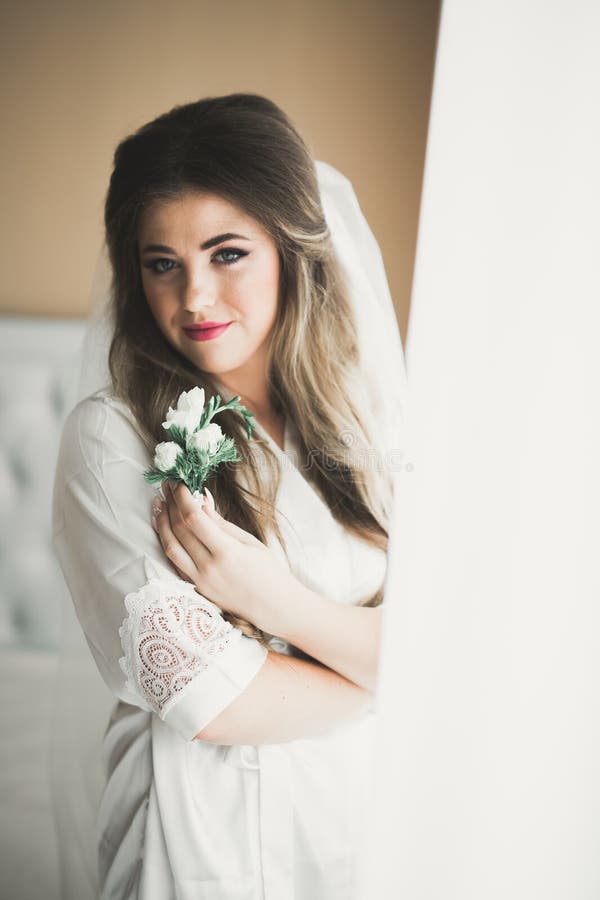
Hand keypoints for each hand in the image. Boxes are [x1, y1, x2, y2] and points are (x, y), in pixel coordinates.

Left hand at [152, 480, 302, 632]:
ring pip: (170, 547)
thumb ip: (221, 523)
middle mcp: (209, 568)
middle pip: (179, 530)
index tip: (179, 483)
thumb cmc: (270, 572)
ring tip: (159, 504)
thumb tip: (201, 500)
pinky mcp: (197, 589)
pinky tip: (164, 529)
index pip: (194, 518)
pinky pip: (175, 563)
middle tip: (166, 487)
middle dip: (171, 504)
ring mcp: (200, 581)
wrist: (276, 608)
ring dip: (162, 524)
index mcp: (227, 552)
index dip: (182, 497)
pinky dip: (167, 543)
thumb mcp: (250, 542)